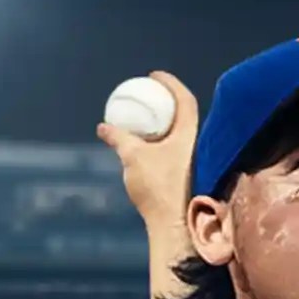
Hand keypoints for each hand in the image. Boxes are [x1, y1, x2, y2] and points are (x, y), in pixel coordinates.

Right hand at [97, 71, 199, 232]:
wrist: (171, 223)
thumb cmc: (156, 187)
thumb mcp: (132, 156)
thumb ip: (118, 138)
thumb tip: (103, 127)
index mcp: (189, 134)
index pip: (185, 98)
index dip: (171, 83)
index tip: (155, 76)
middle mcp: (194, 144)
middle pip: (184, 112)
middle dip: (167, 99)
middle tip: (149, 93)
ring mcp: (191, 159)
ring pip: (179, 131)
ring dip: (163, 120)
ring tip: (145, 115)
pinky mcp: (184, 173)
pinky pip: (173, 146)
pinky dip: (160, 138)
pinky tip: (145, 142)